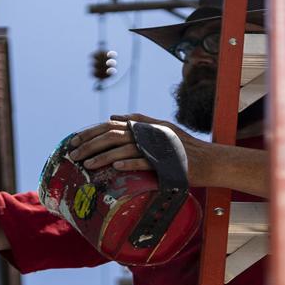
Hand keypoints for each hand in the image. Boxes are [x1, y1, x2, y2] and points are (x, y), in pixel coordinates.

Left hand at [67, 114, 221, 183]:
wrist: (211, 161)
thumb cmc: (184, 149)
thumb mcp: (161, 130)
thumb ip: (138, 121)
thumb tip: (113, 116)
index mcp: (145, 125)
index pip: (112, 125)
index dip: (91, 131)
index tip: (74, 140)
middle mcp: (149, 132)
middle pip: (113, 134)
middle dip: (90, 144)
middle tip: (73, 155)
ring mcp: (158, 146)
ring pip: (125, 148)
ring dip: (103, 156)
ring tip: (87, 166)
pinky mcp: (167, 161)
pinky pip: (145, 161)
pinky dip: (130, 163)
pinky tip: (116, 168)